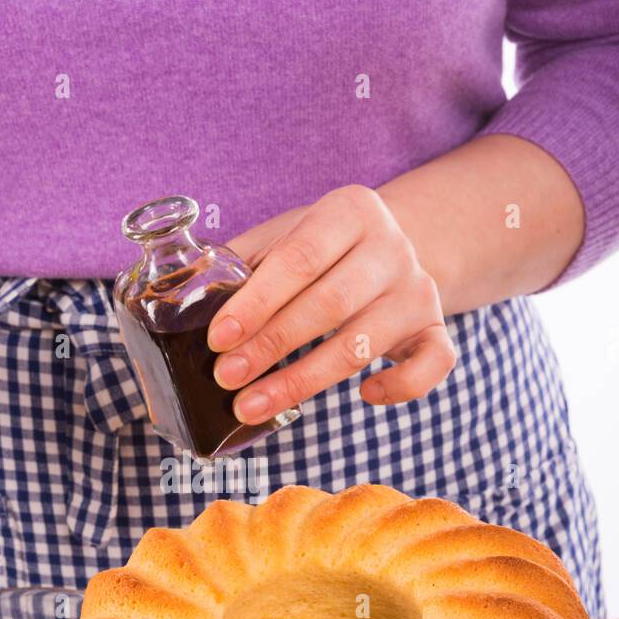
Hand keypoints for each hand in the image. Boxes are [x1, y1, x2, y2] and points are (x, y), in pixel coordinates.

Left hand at [208, 185, 455, 422]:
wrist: (390, 246)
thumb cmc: (320, 249)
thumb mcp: (283, 236)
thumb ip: (240, 263)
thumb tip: (182, 302)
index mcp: (350, 211)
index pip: (301, 258)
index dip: (257, 302)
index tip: (218, 339)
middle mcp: (392, 247)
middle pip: (329, 305)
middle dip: (271, 346)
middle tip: (226, 379)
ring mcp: (419, 290)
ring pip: (364, 345)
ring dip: (304, 381)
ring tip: (252, 406)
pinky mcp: (436, 327)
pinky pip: (434, 364)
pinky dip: (402, 386)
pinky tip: (364, 396)